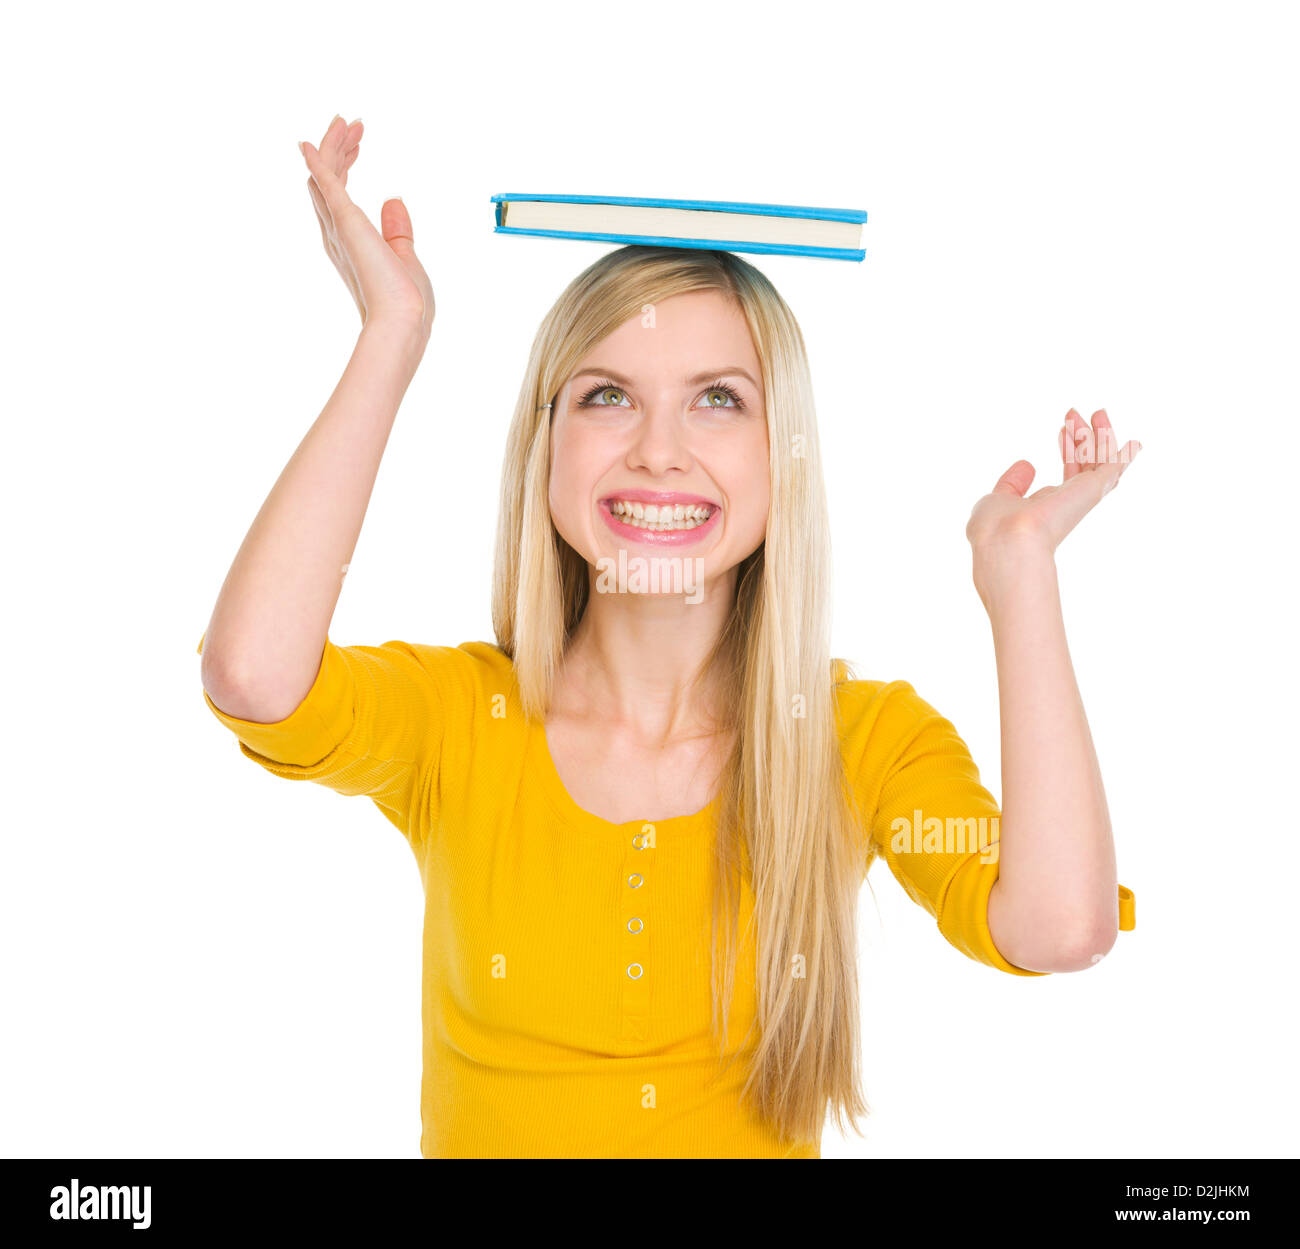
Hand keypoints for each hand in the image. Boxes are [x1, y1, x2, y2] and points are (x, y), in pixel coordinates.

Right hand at [299, 115, 433, 339]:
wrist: (402, 322)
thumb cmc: (405, 301)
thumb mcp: (404, 257)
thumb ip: (396, 231)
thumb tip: (394, 200)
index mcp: (349, 242)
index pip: (340, 194)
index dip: (345, 165)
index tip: (357, 145)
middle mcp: (336, 234)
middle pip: (327, 180)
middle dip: (337, 149)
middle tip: (351, 125)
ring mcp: (338, 228)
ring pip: (326, 175)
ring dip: (334, 146)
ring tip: (347, 122)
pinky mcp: (346, 223)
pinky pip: (327, 185)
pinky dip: (318, 162)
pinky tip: (309, 143)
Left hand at [966, 407, 1140, 589]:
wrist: (1007, 540)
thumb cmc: (995, 528)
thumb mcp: (999, 498)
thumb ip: (1012, 484)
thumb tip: (1027, 465)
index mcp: (1048, 508)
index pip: (1068, 475)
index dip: (1068, 450)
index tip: (1062, 429)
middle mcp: (1068, 504)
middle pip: (1086, 466)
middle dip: (1084, 438)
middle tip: (1075, 413)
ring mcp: (1081, 498)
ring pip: (1099, 463)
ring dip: (1099, 436)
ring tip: (1094, 412)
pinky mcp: (1092, 490)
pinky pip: (1113, 468)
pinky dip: (1123, 455)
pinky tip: (1135, 444)